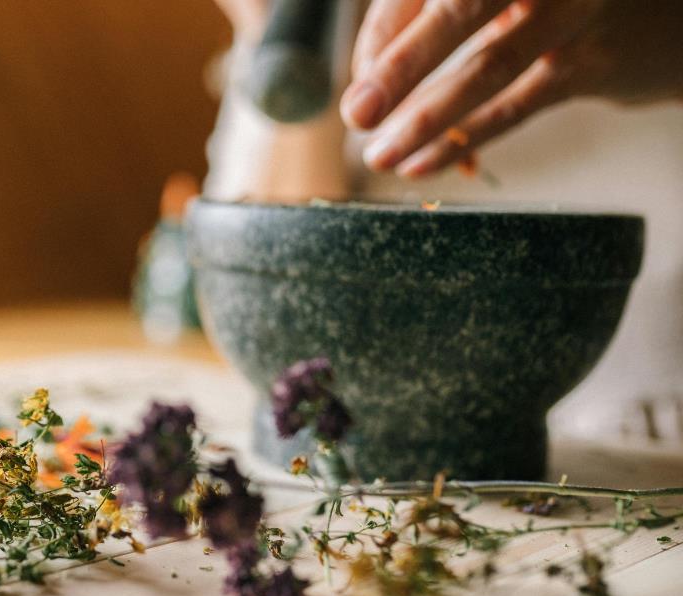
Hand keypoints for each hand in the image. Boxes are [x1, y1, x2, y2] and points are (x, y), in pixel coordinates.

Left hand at [341, 0, 682, 177]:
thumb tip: (366, 73)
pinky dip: (464, 139)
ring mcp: (574, 9)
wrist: (658, 14)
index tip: (360, 84)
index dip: (381, 37)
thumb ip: (425, 16)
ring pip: (488, 66)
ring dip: (425, 119)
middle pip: (456, 9)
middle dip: (398, 68)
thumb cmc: (550, 0)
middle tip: (357, 114)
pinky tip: (421, 165)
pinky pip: (517, 105)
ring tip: (380, 156)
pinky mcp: (595, 60)